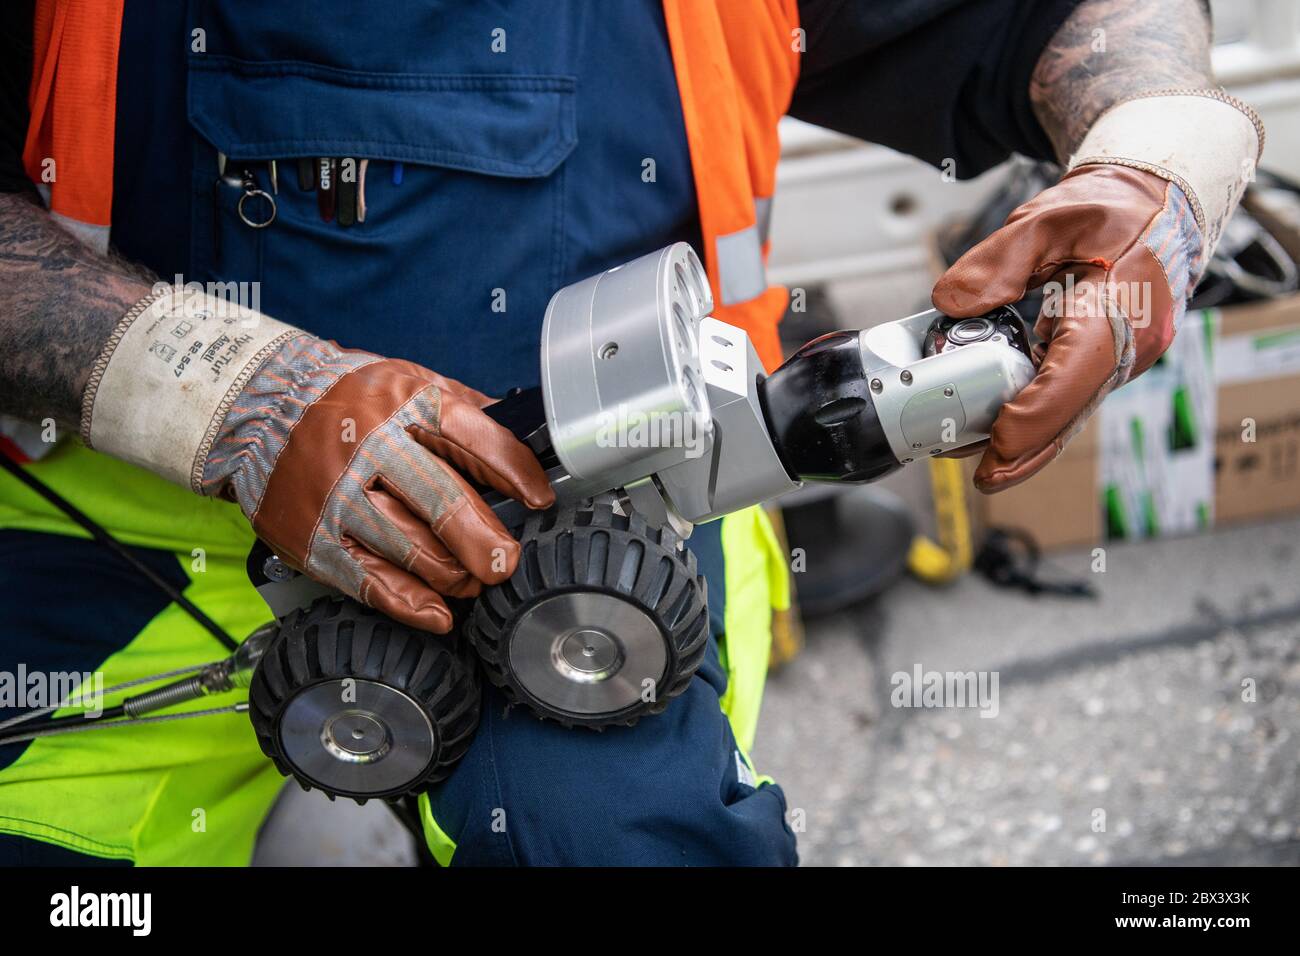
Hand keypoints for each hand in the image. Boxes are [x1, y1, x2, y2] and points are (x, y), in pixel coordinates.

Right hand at [204, 337, 553, 632]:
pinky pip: (367, 578)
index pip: (473, 439)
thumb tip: (528, 442)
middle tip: (505, 562)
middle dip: (482, 540)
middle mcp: (371, 446)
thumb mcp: (411, 385)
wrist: (258, 407)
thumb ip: (467, 415)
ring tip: (475, 582)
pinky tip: (436, 614)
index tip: (538, 500)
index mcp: (406, 404)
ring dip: (452, 573)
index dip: (514, 473)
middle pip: (440, 500)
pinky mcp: (314, 536)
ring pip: (408, 546)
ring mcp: (338, 494)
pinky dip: (407, 603)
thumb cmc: (351, 400)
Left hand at [931, 164, 1202, 492]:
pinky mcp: (1108, 361)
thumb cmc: (1113, 210)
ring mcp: (1123, 358)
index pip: (1076, 376)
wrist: (1159, 207)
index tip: (996, 440)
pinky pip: (1071, 397)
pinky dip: (1037, 416)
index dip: (1035, 415)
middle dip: (1026, 450)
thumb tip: (952, 302)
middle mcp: (1129, 345)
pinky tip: (998, 431)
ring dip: (1028, 441)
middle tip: (982, 477)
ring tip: (978, 461)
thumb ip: (997, 262)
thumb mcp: (1049, 220)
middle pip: (1074, 412)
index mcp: (1119, 308)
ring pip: (1072, 412)